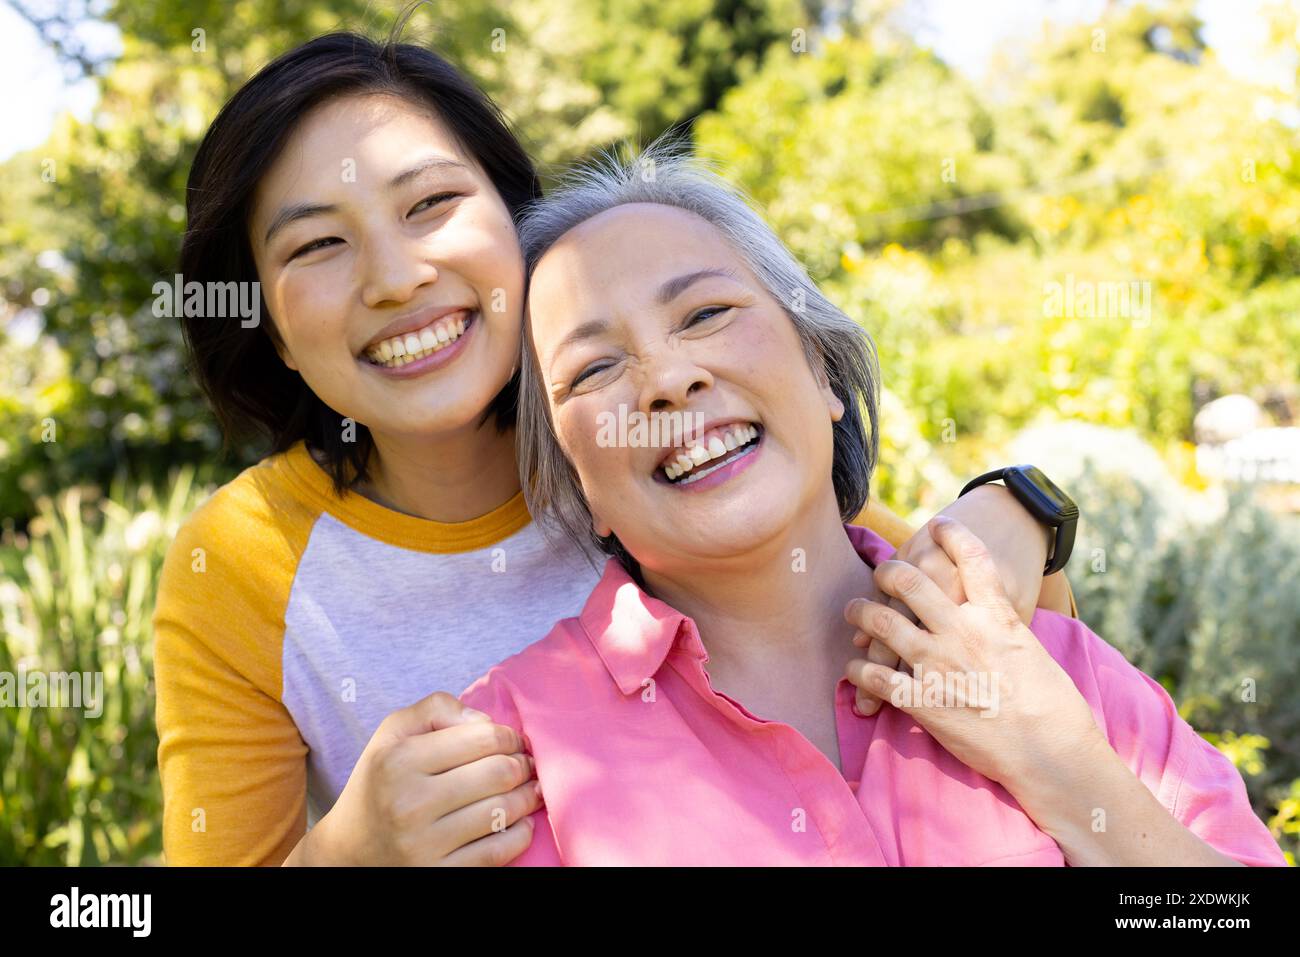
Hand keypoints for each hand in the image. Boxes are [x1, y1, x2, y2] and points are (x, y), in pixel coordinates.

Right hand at [290, 691, 541, 865]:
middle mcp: (410, 804)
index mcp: (399, 761)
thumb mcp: (393, 734)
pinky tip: (520, 821)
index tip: (513, 741)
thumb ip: (436, 708)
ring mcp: (424, 845)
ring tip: (530, 789)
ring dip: (528, 797)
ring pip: (503, 811)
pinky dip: (520, 833)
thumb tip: (485, 720)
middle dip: (524, 765)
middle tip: (527, 764)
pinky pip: (498, 851)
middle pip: (499, 773)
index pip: (482, 737)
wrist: (349, 852)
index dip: (509, 736)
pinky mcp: (439, 875)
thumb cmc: (380, 782)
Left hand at [843, 516, 1104, 786]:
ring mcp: (938, 664)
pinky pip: (875, 675)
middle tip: (881, 572)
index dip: (952, 534)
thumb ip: (1001, 628)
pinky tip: (855, 667)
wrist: (1051, 752)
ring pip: (882, 621)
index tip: (939, 525)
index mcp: (996, 616)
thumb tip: (988, 618)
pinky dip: (858, 669)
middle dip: (887, 571)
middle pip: (910, 581)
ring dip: (861, 612)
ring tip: (853, 611)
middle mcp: (962, 631)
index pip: (972, 557)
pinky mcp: (923, 700)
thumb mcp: (1032, 651)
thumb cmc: (1053, 706)